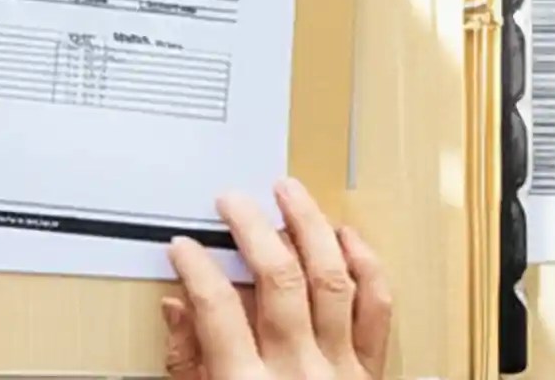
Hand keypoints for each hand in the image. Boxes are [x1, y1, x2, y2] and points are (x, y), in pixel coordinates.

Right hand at [161, 179, 391, 379]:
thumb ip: (187, 364)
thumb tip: (177, 307)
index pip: (217, 308)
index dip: (196, 267)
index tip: (182, 246)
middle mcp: (298, 372)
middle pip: (279, 279)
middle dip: (252, 228)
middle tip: (231, 200)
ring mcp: (341, 369)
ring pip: (332, 279)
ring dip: (310, 227)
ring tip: (289, 193)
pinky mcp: (371, 371)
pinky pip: (377, 307)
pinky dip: (366, 265)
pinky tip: (345, 237)